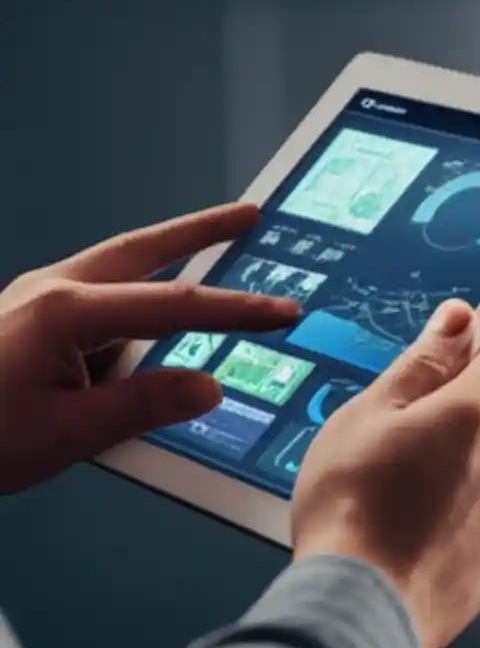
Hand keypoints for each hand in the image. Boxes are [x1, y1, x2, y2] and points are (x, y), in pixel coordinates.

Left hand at [0, 203, 300, 494]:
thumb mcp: (65, 433)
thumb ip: (143, 406)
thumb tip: (208, 387)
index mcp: (64, 311)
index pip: (174, 305)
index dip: (238, 310)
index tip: (284, 311)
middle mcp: (49, 291)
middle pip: (142, 249)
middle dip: (200, 230)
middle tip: (248, 214)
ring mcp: (33, 302)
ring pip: (117, 273)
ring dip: (166, 264)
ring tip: (211, 266)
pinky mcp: (26, 323)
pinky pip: (96, 306)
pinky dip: (133, 310)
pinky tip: (144, 345)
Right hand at [291, 300, 479, 647]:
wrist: (356, 603)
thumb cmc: (352, 506)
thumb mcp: (370, 412)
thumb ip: (425, 361)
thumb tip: (461, 317)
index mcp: (477, 413)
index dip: (461, 370)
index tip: (427, 390)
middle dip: (462, 422)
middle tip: (402, 446)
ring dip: (464, 474)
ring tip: (404, 499)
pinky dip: (465, 523)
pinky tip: (420, 536)